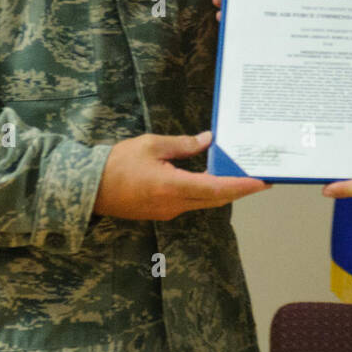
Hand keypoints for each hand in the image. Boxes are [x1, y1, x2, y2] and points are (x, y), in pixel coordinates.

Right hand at [94, 131, 268, 220]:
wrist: (89, 189)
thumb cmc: (118, 163)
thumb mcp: (152, 145)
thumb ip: (183, 145)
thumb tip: (209, 140)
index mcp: (173, 187)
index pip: (216, 188)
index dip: (241, 185)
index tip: (262, 181)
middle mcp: (175, 204)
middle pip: (216, 199)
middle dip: (240, 190)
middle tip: (262, 178)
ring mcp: (168, 211)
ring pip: (205, 202)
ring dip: (225, 191)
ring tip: (244, 177)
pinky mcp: (162, 211)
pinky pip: (192, 202)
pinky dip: (208, 192)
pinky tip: (215, 180)